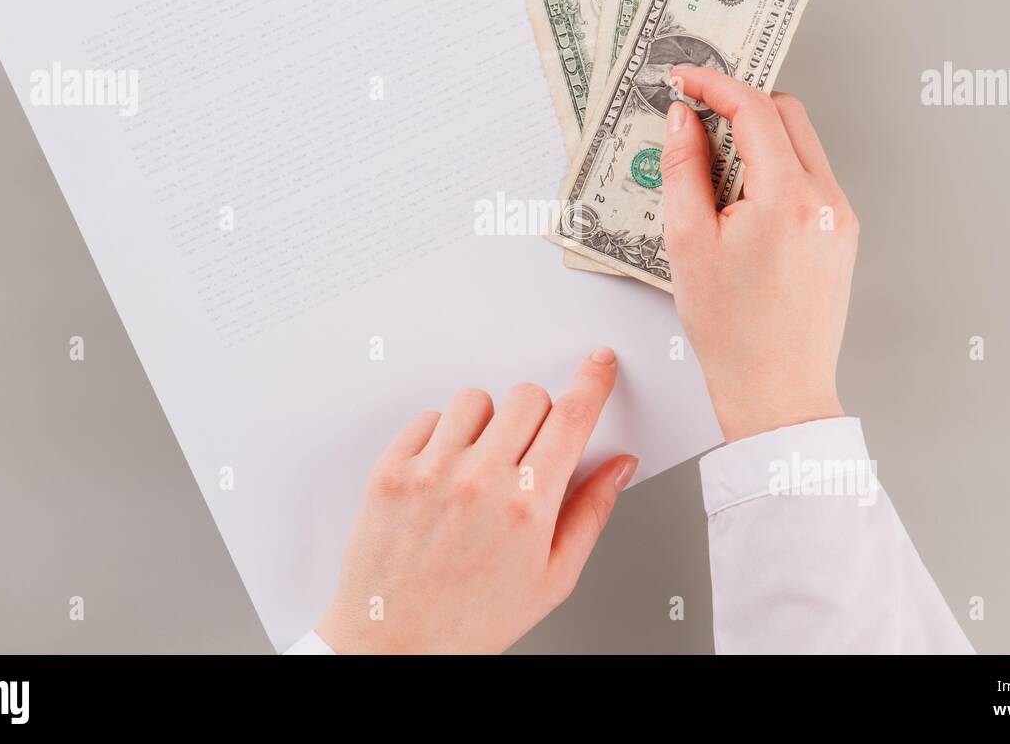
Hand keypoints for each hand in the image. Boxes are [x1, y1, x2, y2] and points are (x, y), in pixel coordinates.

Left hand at [316, 349, 636, 653]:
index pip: (572, 417)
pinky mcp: (391, 471)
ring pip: (476, 400)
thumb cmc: (471, 622)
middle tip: (529, 451)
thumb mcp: (552, 579)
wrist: (396, 645)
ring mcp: (430, 472)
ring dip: (487, 423)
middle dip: (539, 415)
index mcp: (527, 507)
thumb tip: (618, 467)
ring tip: (480, 466)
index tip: (599, 364)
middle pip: (528, 397)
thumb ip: (591, 513)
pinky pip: (428, 418)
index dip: (592, 382)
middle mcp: (479, 481)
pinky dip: (442, 436)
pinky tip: (445, 475)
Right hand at [662, 66, 856, 443]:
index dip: (714, 84)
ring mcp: (841, 216)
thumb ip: (683, 169)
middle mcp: (827, 199)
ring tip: (712, 171)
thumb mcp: (687, 243)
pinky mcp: (843, 233)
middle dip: (740, 105)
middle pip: (787, 115)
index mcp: (789, 198)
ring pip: (801, 145)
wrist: (777, 389)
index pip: (755, 110)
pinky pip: (809, 178)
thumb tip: (683, 119)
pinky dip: (774, 170)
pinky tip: (739, 201)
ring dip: (757, 139)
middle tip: (696, 115)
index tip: (685, 78)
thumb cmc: (732, 330)